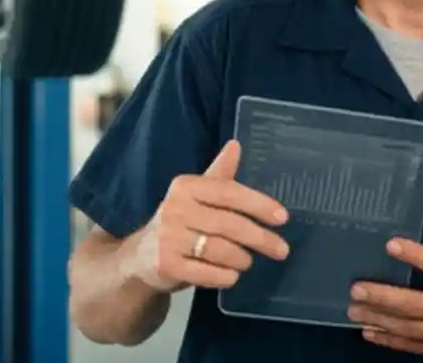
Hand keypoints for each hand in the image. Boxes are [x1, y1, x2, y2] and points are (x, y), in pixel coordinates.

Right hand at [126, 140, 290, 292]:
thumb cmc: (179, 222)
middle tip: (282, 250)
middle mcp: (174, 209)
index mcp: (185, 187)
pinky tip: (231, 275)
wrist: (140, 256)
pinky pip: (208, 273)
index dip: (258, 204)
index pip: (228, 192)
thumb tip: (236, 144)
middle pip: (229, 224)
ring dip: (242, 259)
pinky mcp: (166, 265)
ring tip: (247, 261)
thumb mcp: (196, 195)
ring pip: (221, 251)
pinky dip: (225, 276)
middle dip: (260, 238)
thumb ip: (218, 174)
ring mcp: (169, 238)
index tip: (282, 217)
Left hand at [348, 222, 422, 360]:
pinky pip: (414, 345)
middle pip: (416, 305)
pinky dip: (390, 341)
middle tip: (356, 289)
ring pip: (409, 327)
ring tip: (353, 311)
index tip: (391, 245)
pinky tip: (369, 333)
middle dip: (383, 297)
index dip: (417, 257)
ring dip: (379, 319)